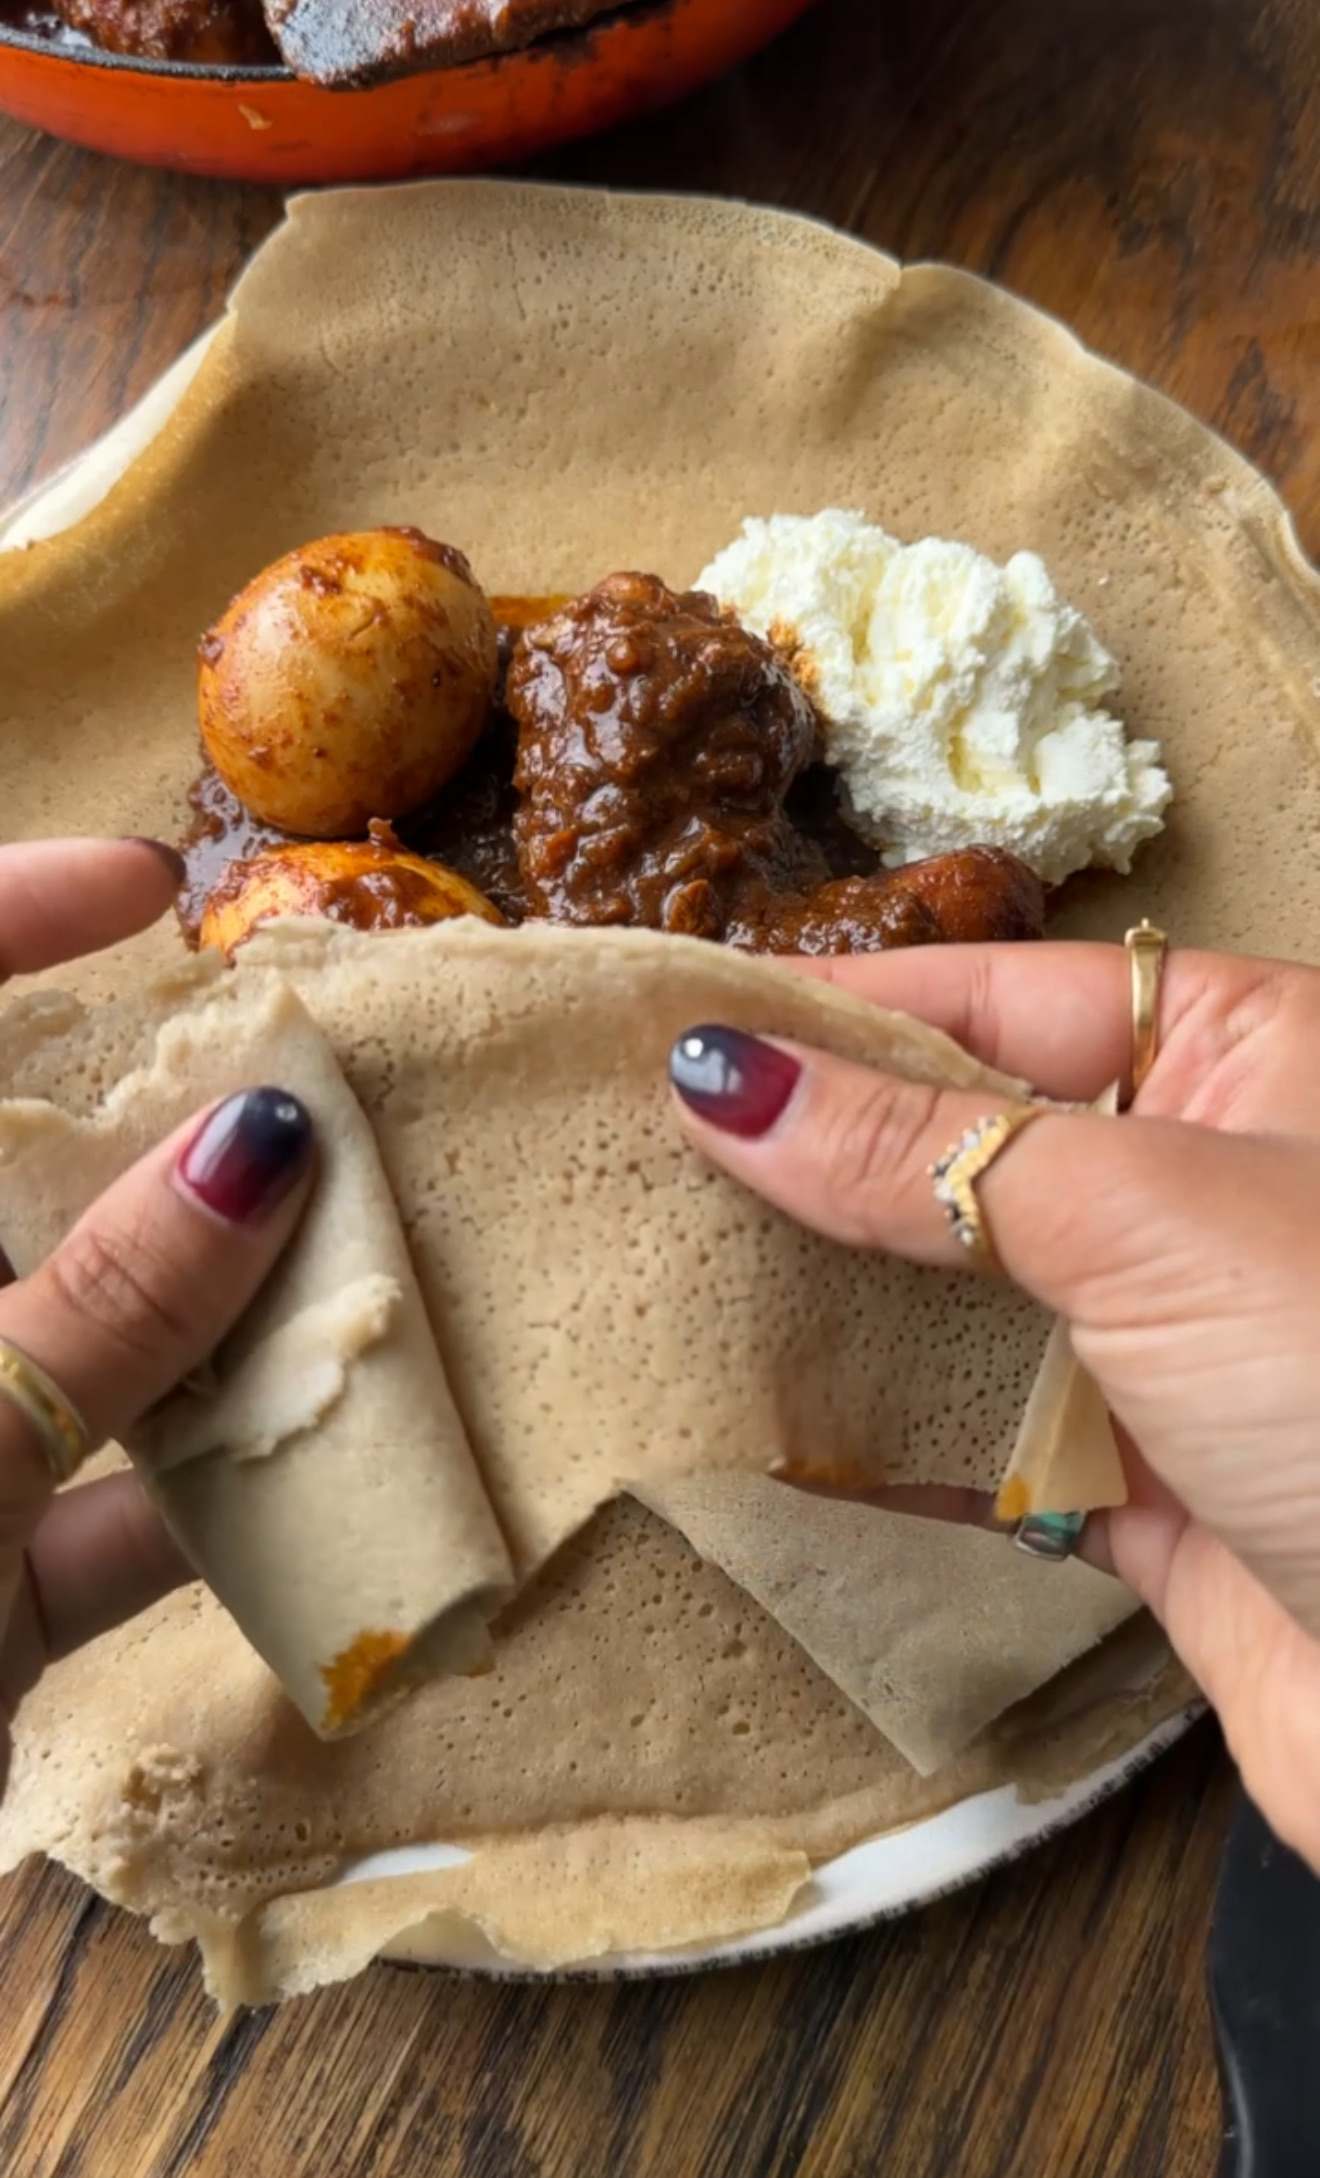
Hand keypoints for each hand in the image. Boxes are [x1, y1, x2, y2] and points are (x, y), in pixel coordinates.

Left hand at [0, 840, 315, 1794]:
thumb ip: (105, 1306)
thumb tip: (261, 1138)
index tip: (150, 888)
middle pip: (2, 1196)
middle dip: (152, 1153)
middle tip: (301, 1109)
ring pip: (61, 1351)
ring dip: (201, 1332)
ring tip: (358, 1283)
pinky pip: (80, 1517)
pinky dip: (189, 1505)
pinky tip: (325, 1489)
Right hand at [670, 940, 1319, 1867]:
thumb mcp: (1145, 1216)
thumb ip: (924, 1152)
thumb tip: (723, 1073)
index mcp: (1245, 1058)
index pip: (992, 1004)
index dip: (831, 1013)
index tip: (667, 1027)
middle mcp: (1202, 1187)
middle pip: (963, 1147)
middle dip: (807, 1158)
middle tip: (625, 1157)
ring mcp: (1166, 1342)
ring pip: (956, 1296)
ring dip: (822, 1297)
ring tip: (652, 1272)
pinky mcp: (1138, 1487)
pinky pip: (976, 1437)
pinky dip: (873, 1432)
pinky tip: (753, 1415)